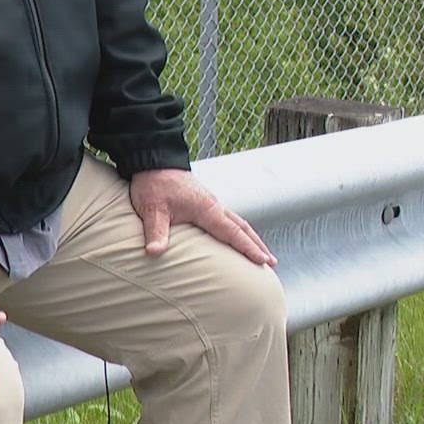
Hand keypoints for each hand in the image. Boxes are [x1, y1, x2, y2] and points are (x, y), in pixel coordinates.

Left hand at [128, 168, 275, 265]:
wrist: (153, 161)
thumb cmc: (154, 184)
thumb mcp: (152, 209)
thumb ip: (155, 231)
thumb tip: (153, 252)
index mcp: (207, 209)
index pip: (233, 232)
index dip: (248, 248)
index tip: (263, 261)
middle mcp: (213, 205)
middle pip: (242, 227)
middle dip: (257, 245)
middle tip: (271, 262)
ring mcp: (210, 202)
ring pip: (237, 222)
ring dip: (250, 237)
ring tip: (261, 252)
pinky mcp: (203, 201)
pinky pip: (227, 218)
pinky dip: (238, 229)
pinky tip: (236, 236)